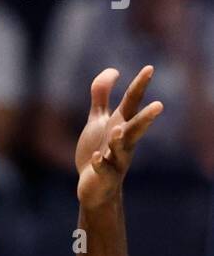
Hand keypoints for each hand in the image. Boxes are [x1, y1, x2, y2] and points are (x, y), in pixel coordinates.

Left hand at [75, 66, 163, 208]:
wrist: (95, 187)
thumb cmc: (100, 149)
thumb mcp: (99, 120)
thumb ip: (102, 95)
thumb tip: (114, 70)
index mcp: (122, 123)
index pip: (132, 101)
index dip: (140, 85)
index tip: (149, 68)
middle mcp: (123, 140)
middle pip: (135, 126)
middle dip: (145, 117)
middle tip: (159, 106)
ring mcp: (115, 159)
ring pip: (121, 149)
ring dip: (119, 140)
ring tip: (118, 130)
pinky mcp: (103, 175)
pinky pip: (103, 169)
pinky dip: (100, 163)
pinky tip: (97, 158)